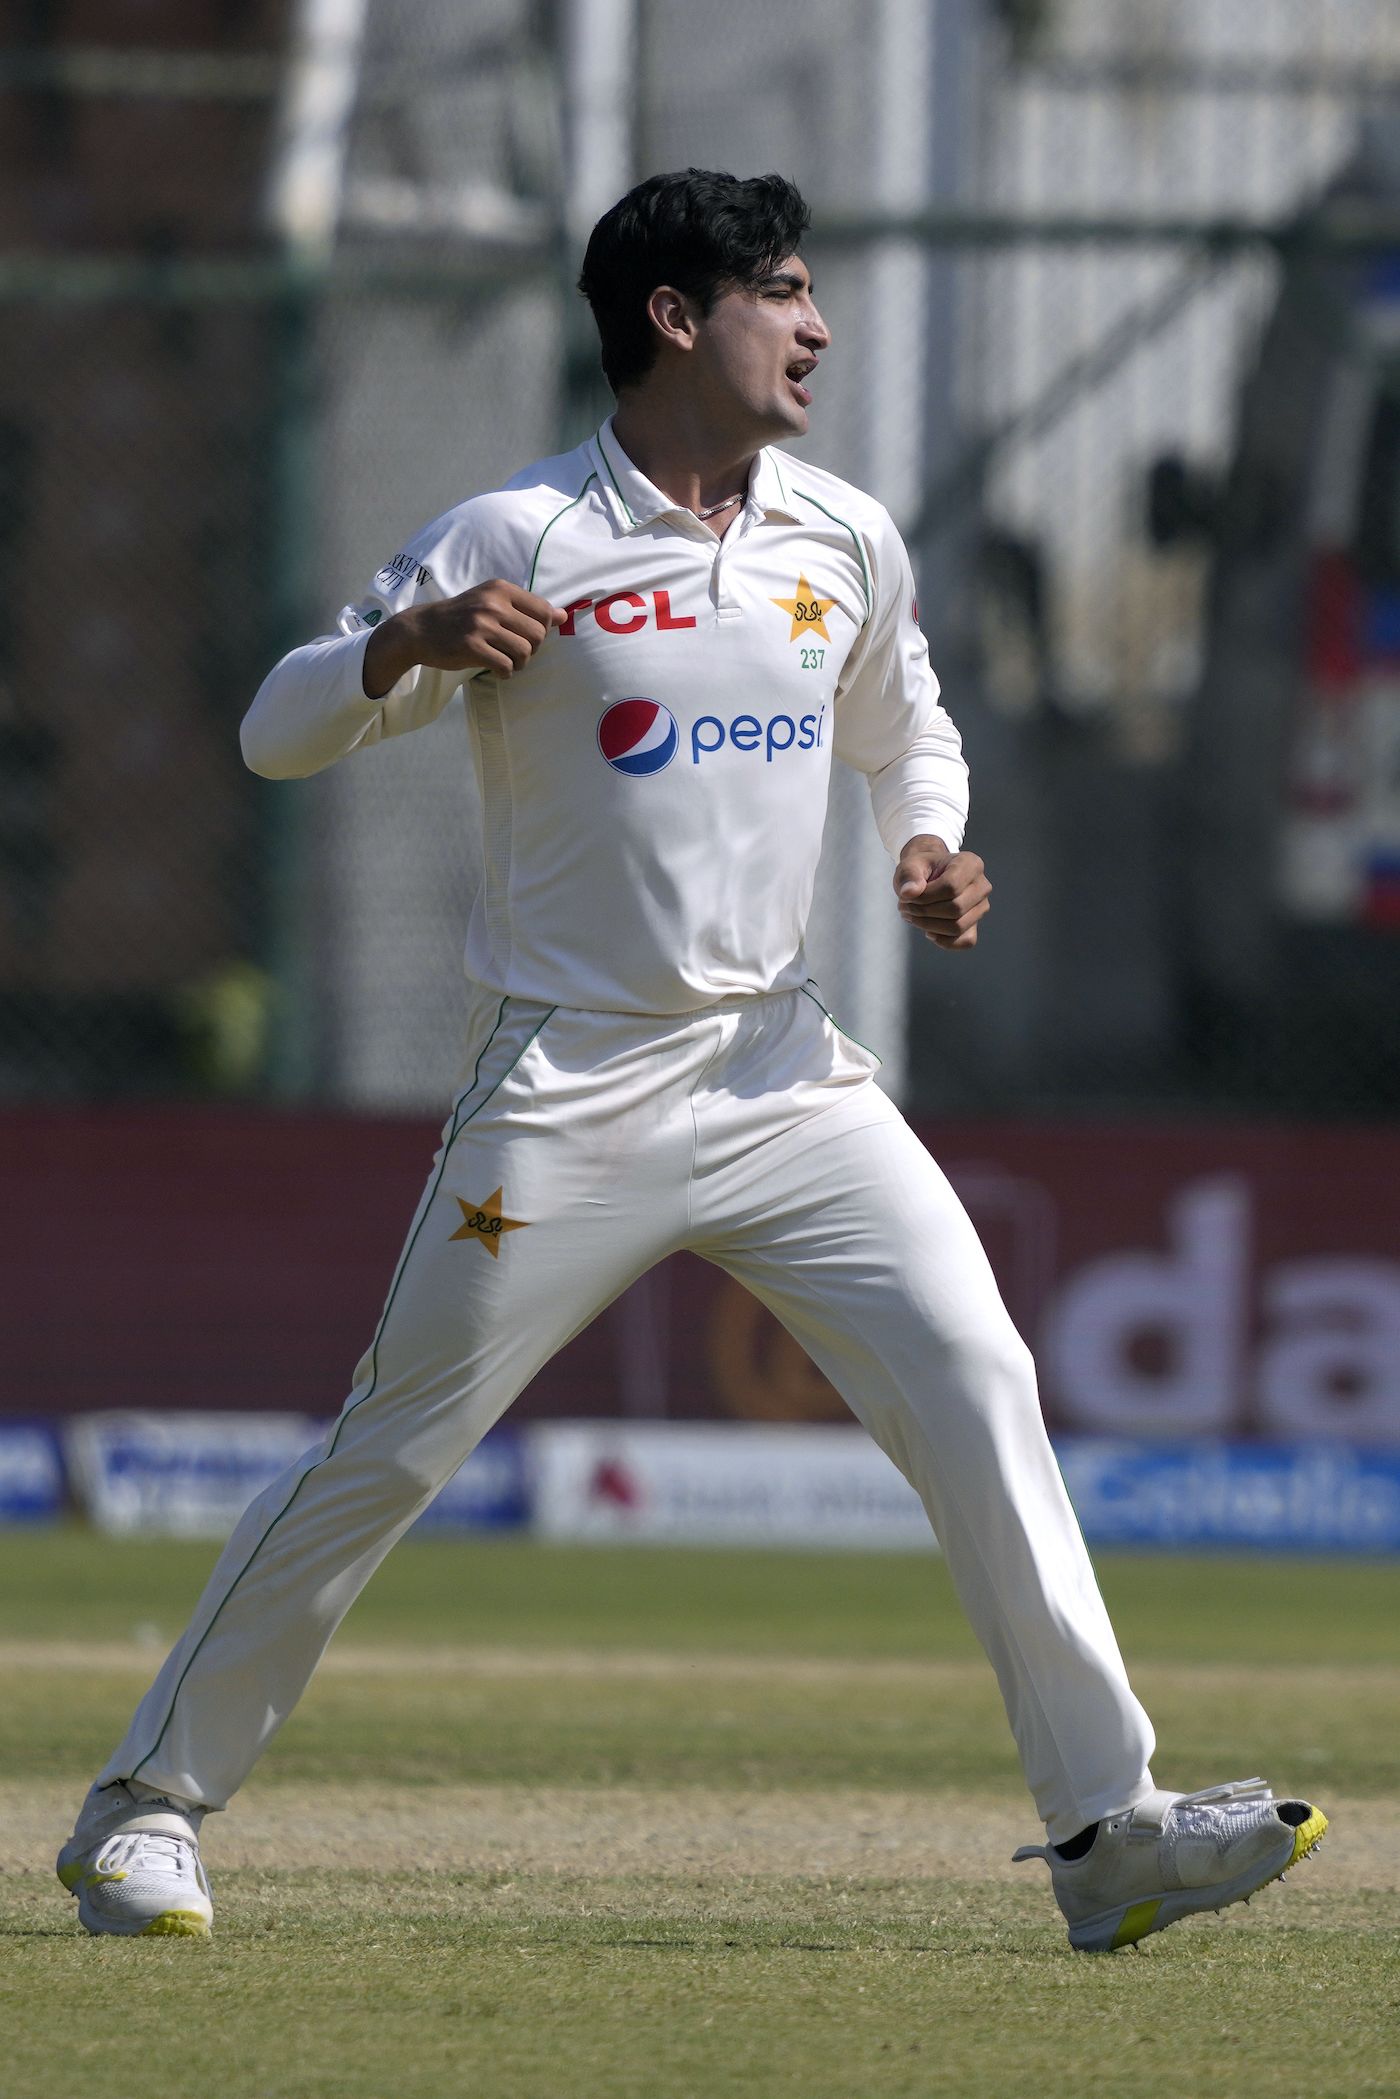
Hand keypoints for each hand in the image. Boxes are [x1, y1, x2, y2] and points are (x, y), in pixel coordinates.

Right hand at [363, 580, 565, 696]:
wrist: (421, 629)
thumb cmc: (461, 617)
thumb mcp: (492, 602)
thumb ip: (526, 608)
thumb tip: (563, 615)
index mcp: (500, 589)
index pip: (544, 611)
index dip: (542, 629)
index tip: (526, 636)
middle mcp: (492, 603)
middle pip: (538, 634)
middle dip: (532, 649)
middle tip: (515, 652)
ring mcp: (481, 625)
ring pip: (525, 652)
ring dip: (519, 663)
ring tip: (506, 661)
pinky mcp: (471, 647)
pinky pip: (506, 666)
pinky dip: (505, 673)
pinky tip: (495, 669)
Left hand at [893, 836, 990, 949]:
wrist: (927, 879)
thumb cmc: (921, 870)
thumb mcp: (910, 865)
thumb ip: (908, 875)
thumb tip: (908, 893)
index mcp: (970, 864)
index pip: (951, 887)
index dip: (925, 897)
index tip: (907, 896)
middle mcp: (982, 885)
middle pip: (955, 909)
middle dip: (924, 912)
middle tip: (905, 907)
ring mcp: (981, 907)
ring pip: (958, 927)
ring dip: (929, 926)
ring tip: (912, 916)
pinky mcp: (975, 926)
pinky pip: (965, 941)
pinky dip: (943, 940)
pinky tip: (929, 930)